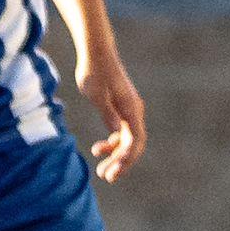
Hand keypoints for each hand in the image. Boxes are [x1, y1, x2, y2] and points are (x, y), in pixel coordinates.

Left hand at [77, 53, 146, 181]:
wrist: (97, 54)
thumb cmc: (95, 72)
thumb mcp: (96, 94)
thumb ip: (108, 114)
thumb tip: (115, 133)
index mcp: (131, 109)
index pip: (134, 141)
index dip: (125, 159)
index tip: (112, 172)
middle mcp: (134, 111)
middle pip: (133, 144)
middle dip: (121, 162)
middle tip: (106, 177)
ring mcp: (129, 111)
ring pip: (127, 140)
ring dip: (116, 155)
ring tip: (101, 169)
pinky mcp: (122, 109)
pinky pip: (122, 132)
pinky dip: (112, 143)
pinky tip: (99, 149)